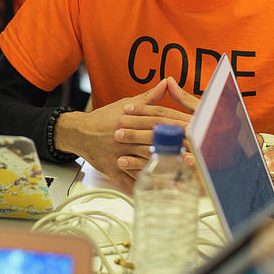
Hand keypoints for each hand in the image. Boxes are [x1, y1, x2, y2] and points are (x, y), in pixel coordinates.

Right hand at [55, 79, 187, 191]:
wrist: (78, 133)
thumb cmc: (104, 118)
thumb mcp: (125, 104)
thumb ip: (148, 97)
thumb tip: (167, 83)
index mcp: (128, 118)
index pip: (157, 119)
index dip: (176, 122)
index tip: (193, 126)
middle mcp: (123, 135)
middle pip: (152, 139)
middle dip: (174, 144)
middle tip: (194, 149)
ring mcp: (117, 153)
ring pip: (142, 160)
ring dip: (162, 166)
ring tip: (182, 171)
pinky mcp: (112, 169)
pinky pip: (129, 180)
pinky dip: (144, 186)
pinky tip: (158, 190)